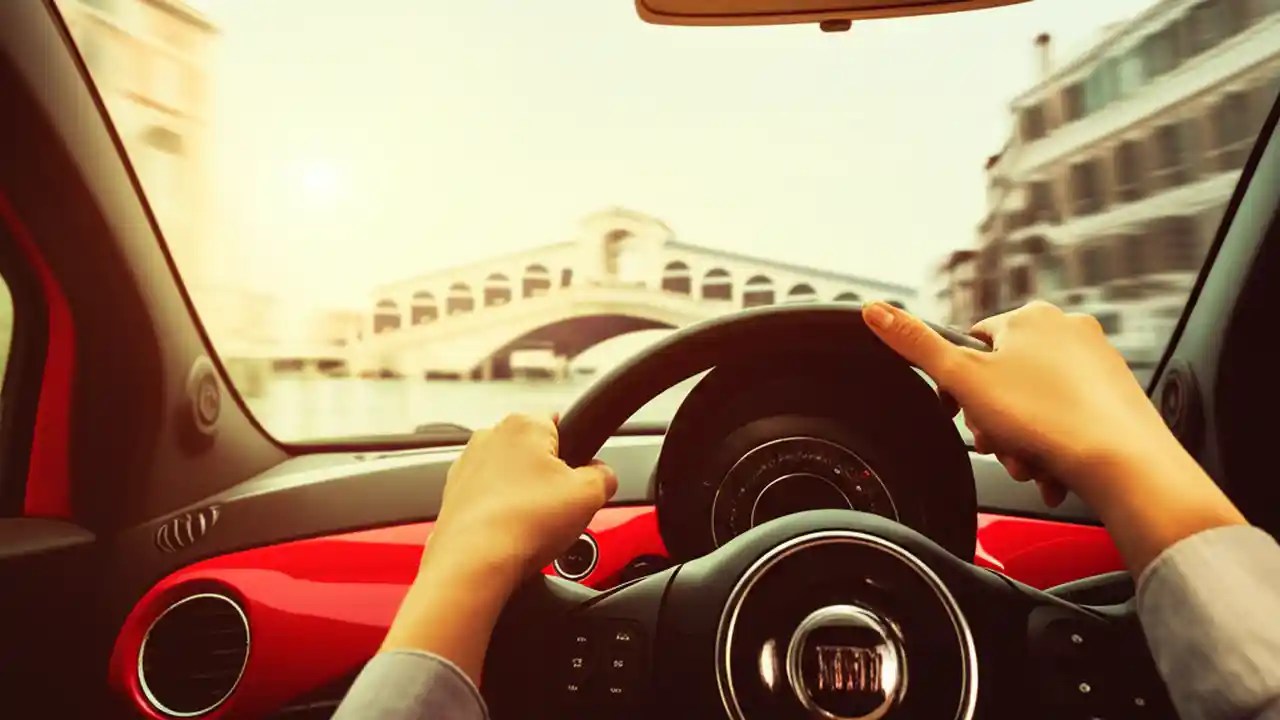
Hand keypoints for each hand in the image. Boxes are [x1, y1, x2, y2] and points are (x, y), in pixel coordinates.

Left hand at [425, 412, 617, 589]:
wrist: (474, 563)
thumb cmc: (523, 523)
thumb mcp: (590, 495)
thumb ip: (604, 476)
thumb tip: (602, 476)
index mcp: (524, 424)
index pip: (563, 424)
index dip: (579, 454)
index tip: (581, 479)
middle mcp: (490, 436)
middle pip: (536, 453)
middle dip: (550, 478)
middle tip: (561, 508)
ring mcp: (467, 466)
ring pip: (511, 477)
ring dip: (524, 497)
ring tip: (534, 527)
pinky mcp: (454, 495)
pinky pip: (489, 499)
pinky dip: (501, 514)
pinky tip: (511, 535)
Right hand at [861, 300, 1174, 506]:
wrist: (1122, 462)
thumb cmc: (1048, 419)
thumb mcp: (963, 378)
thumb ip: (914, 344)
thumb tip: (873, 310)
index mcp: (1031, 317)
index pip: (974, 343)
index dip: (959, 383)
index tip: (959, 411)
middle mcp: (1068, 331)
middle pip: (1004, 378)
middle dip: (993, 419)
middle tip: (998, 442)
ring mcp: (1096, 363)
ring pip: (1034, 404)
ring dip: (1021, 439)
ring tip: (1027, 460)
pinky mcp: (1115, 396)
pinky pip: (1067, 420)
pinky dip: (1053, 446)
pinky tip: (1050, 467)